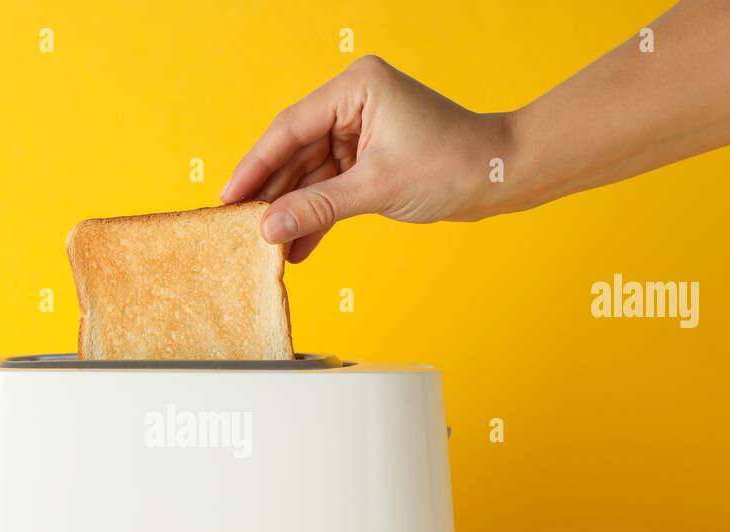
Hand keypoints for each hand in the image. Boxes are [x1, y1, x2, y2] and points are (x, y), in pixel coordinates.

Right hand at [221, 55, 511, 261]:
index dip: (256, 165)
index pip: (290, 128)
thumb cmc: (453, 164)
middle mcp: (353, 102)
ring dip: (292, 211)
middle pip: (296, 151)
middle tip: (240, 227)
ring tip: (267, 245)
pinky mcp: (369, 157)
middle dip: (272, 193)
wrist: (499, 176)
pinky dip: (316, 215)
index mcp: (355, 88)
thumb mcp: (377, 188)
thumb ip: (318, 208)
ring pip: (310, 174)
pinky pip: (331, 187)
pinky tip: (296, 245)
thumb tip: (270, 229)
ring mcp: (361, 130)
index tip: (229, 197)